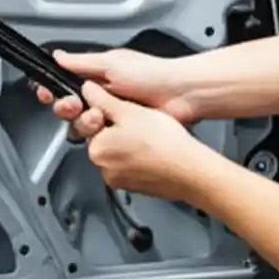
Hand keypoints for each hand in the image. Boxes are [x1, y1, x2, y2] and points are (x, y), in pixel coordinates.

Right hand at [34, 49, 199, 137]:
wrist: (181, 96)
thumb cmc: (152, 74)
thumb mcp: (112, 63)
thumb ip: (81, 62)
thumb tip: (57, 56)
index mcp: (96, 77)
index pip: (65, 84)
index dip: (53, 90)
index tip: (47, 94)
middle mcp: (101, 96)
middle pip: (69, 108)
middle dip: (68, 108)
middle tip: (76, 106)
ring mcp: (111, 115)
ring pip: (82, 125)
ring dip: (85, 122)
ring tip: (100, 117)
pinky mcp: (121, 133)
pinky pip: (101, 139)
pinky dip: (100, 136)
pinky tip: (107, 130)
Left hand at [74, 82, 220, 202]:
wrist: (191, 171)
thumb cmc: (163, 143)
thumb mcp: (130, 110)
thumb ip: (103, 99)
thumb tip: (87, 90)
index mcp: (96, 149)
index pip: (92, 124)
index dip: (108, 112)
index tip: (125, 110)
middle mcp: (103, 168)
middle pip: (105, 139)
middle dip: (119, 129)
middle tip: (141, 123)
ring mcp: (120, 180)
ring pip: (119, 153)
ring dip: (131, 143)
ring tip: (152, 137)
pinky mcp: (136, 187)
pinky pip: (133, 167)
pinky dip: (141, 158)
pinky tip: (156, 150)